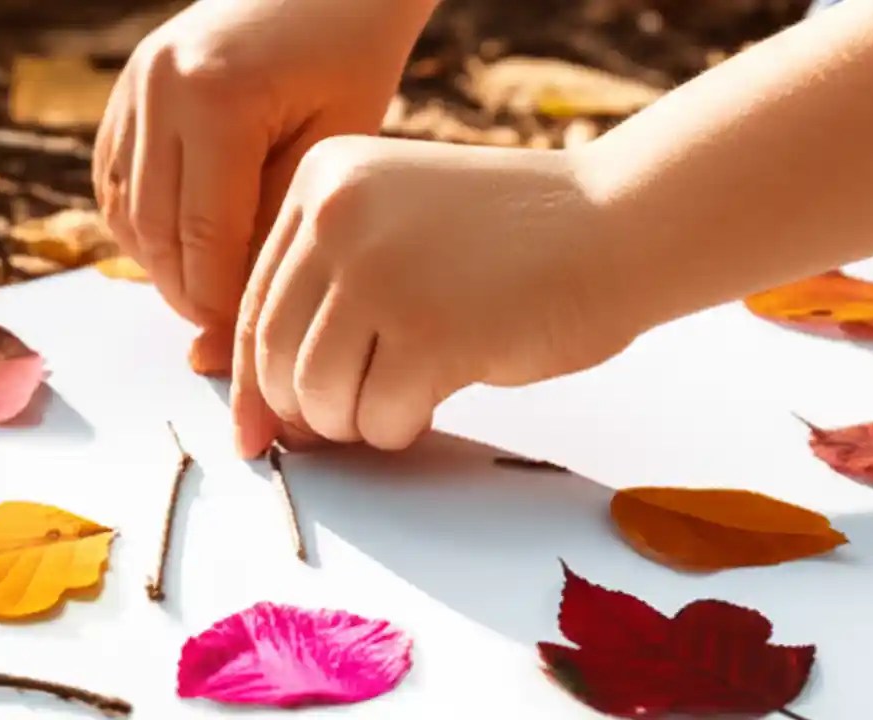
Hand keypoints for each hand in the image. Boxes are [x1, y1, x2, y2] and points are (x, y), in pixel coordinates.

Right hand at [93, 0, 437, 363]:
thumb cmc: (351, 58)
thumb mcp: (333, 148)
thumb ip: (277, 232)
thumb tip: (225, 332)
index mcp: (215, 103)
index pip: (202, 243)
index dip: (220, 308)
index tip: (248, 349)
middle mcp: (158, 89)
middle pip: (153, 235)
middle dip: (189, 296)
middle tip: (230, 332)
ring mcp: (135, 83)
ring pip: (124, 213)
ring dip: (161, 266)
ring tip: (213, 291)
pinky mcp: (129, 84)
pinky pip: (117, 178)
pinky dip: (144, 224)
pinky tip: (187, 245)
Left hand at [231, 136, 636, 456]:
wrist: (620, 224)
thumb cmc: (518, 241)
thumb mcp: (402, 228)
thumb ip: (332, 289)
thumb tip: (267, 407)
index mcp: (324, 181)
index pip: (253, 304)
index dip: (256, 382)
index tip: (261, 432)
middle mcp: (337, 215)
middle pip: (275, 357)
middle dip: (311, 411)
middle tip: (359, 415)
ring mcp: (380, 271)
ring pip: (318, 397)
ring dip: (359, 421)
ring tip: (406, 398)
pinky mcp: (428, 331)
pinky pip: (378, 419)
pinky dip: (402, 428)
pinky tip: (436, 398)